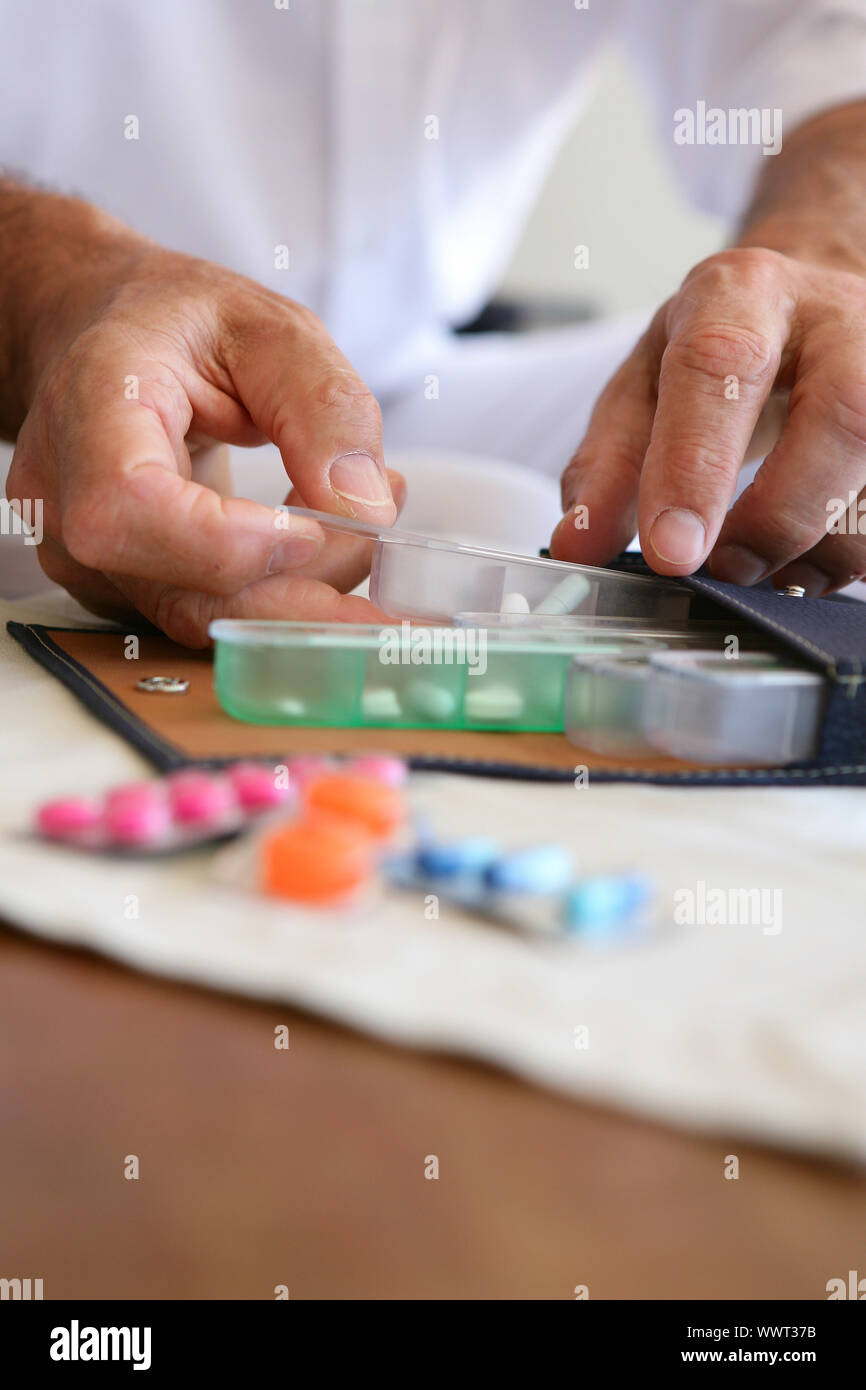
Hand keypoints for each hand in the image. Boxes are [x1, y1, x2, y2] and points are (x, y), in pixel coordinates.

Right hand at [7, 241, 398, 643]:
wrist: (108, 338)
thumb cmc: (178, 325)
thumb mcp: (271, 329)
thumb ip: (325, 407)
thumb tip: (366, 508)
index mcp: (92, 403)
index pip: (130, 507)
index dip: (229, 541)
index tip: (312, 528)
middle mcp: (65, 492)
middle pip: (176, 588)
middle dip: (298, 588)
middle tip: (375, 545)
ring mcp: (83, 550)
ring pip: (200, 615)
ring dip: (298, 592)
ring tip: (355, 529)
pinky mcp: (118, 583)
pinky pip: (206, 612)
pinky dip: (275, 593)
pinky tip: (312, 541)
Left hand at [550, 247, 865, 595]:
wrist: (811, 314)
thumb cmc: (723, 357)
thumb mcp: (647, 388)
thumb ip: (609, 465)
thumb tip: (580, 545)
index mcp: (744, 293)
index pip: (722, 365)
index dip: (695, 467)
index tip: (671, 552)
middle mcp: (840, 318)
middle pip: (842, 415)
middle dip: (778, 517)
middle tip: (725, 567)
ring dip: (816, 549)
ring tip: (760, 565)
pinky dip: (845, 558)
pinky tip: (804, 557)